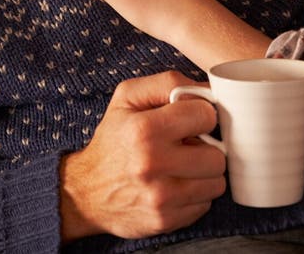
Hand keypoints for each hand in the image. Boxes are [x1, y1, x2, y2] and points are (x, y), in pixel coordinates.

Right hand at [59, 71, 225, 240]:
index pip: (206, 115)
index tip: (191, 119)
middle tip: (189, 145)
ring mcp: (160, 198)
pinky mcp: (165, 221)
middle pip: (218, 156)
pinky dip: (195, 195)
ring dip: (204, 173)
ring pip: (216, 183)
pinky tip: (176, 184)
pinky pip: (204, 205)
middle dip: (207, 148)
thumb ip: (168, 83)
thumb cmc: (113, 138)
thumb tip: (207, 90)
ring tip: (183, 165)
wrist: (86, 191)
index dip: (202, 114)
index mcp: (145, 129)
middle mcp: (153, 165)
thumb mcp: (128, 97)